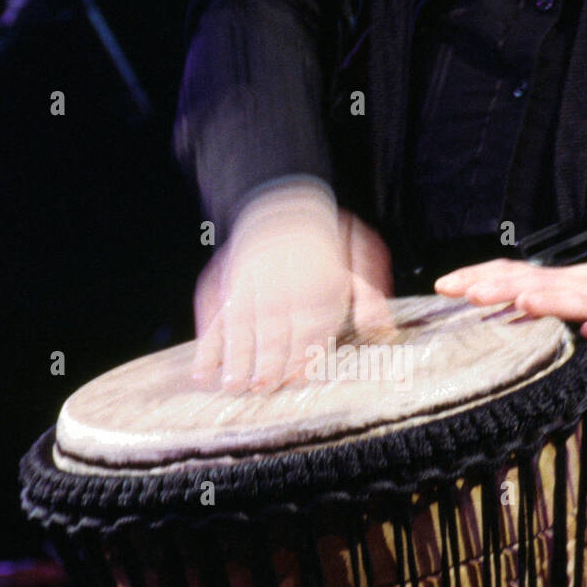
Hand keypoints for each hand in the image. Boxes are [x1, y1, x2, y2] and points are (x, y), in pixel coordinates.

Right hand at [193, 184, 392, 389]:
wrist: (284, 199)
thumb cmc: (327, 240)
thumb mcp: (359, 258)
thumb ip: (370, 298)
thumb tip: (383, 333)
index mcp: (316, 282)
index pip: (309, 323)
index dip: (301, 351)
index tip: (294, 377)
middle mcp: (279, 285)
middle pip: (273, 327)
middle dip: (267, 359)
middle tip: (261, 387)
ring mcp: (247, 285)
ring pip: (241, 325)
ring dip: (235, 357)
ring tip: (232, 385)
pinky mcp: (224, 287)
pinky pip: (213, 318)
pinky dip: (206, 346)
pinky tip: (202, 372)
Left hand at [435, 253, 586, 353]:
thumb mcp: (572, 293)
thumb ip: (536, 297)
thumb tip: (491, 305)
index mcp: (561, 282)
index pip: (513, 275)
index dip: (479, 277)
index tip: (443, 284)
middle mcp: (580, 287)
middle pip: (537, 283)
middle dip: (501, 287)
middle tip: (465, 292)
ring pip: (578, 301)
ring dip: (552, 301)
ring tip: (524, 302)